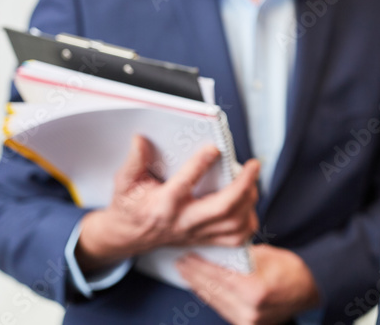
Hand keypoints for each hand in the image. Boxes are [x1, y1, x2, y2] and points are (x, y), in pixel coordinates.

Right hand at [76, 135, 260, 271]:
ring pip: (233, 224)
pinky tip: (250, 204)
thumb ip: (133, 161)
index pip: (183, 185)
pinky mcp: (205, 239)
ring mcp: (197, 233)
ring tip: (253, 180)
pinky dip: (248, 222)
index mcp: (162, 205)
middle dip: (243, 186)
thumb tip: (140, 139)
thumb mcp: (124, 182)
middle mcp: (183, 221)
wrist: (128, 236)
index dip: (200, 165)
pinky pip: (234, 239)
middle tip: (254, 165)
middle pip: (222, 208)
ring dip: (249, 201)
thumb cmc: (130, 205)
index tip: (215, 147)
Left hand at [177, 244, 320, 324]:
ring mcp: (247, 321)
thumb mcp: (265, 255)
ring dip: (198, 287)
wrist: (311, 290)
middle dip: (194, 276)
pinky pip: (222, 309)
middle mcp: (249, 310)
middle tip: (180, 262)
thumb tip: (213, 252)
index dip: (199, 265)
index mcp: (254, 289)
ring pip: (214, 302)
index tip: (186, 256)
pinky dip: (211, 297)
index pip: (217, 276)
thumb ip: (238, 256)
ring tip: (186, 273)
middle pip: (212, 291)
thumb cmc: (291, 270)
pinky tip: (202, 287)